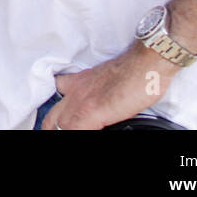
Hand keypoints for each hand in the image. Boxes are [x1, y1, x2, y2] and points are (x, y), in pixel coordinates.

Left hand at [42, 43, 177, 129]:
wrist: (145, 62)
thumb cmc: (133, 72)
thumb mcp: (103, 81)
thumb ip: (93, 95)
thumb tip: (98, 112)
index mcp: (76, 84)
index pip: (55, 105)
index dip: (55, 120)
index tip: (58, 127)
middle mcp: (74, 91)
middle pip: (51, 118)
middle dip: (52, 129)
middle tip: (55, 134)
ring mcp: (81, 101)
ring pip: (58, 125)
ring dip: (63, 131)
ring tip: (67, 134)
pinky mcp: (92, 110)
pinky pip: (73, 128)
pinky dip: (75, 133)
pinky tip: (85, 134)